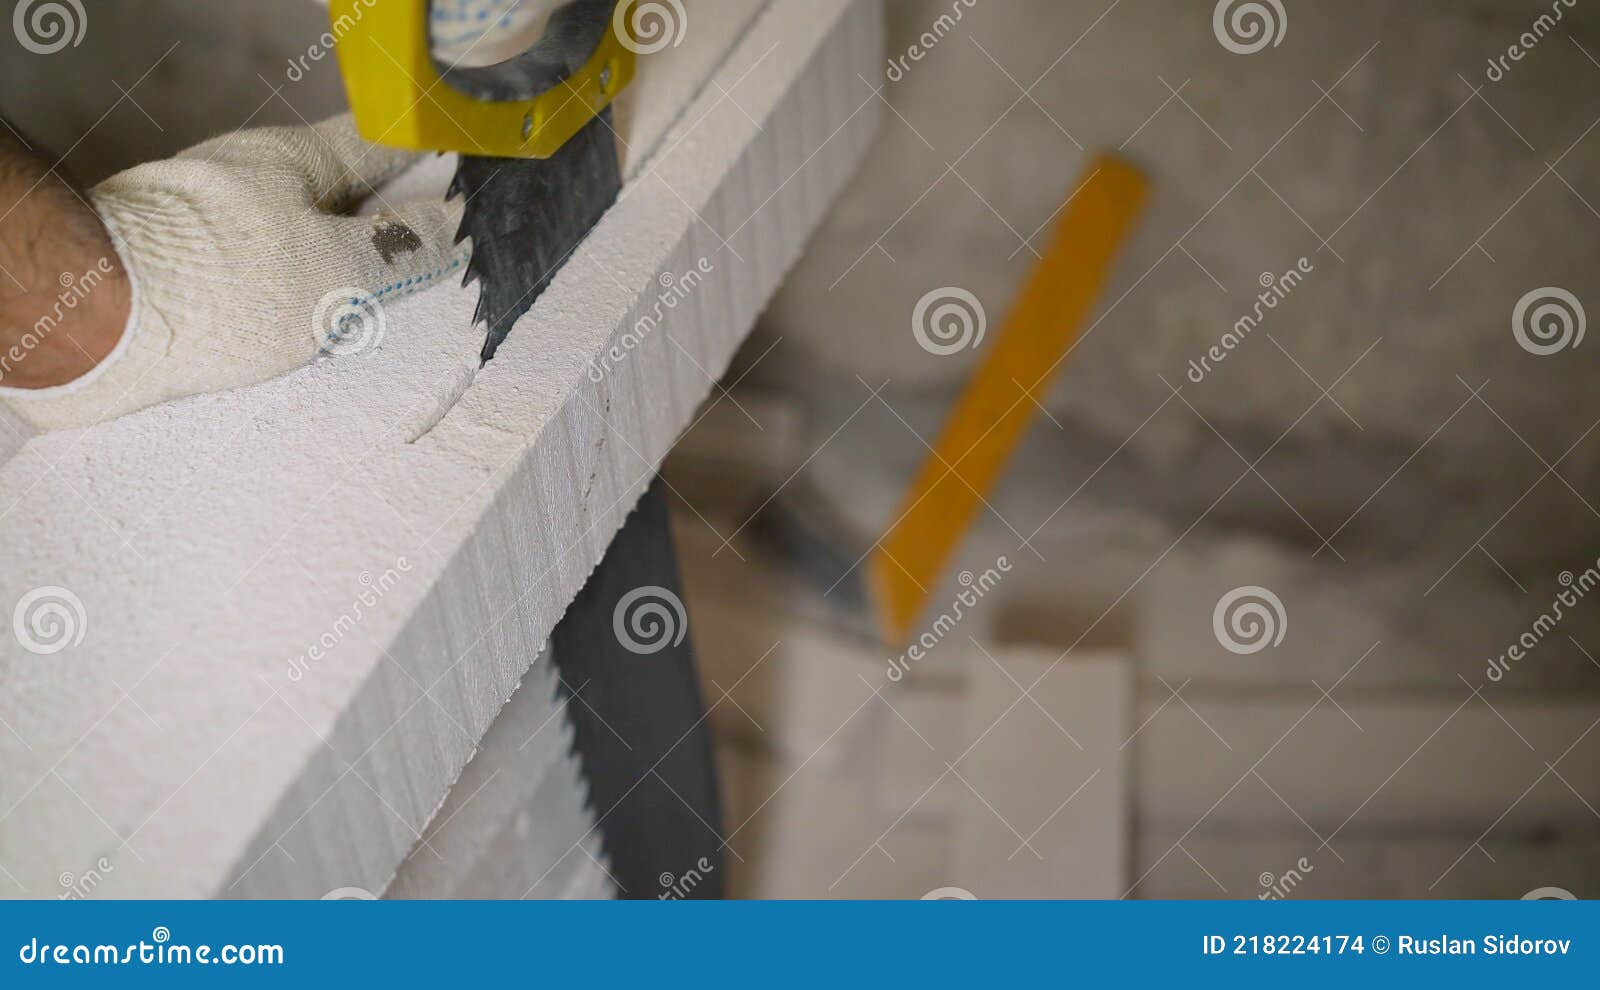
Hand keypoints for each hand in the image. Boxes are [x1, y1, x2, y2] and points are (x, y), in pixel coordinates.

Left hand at [0, 114, 463, 431]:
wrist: (94, 318)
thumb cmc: (218, 284)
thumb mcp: (337, 270)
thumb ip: (398, 249)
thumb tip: (447, 227)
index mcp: (295, 160)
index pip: (378, 144)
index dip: (425, 159)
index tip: (461, 182)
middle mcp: (249, 178)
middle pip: (334, 195)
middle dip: (381, 227)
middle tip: (430, 266)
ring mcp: (209, 220)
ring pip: (292, 240)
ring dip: (330, 271)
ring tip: (369, 317)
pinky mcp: (178, 268)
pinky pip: (254, 277)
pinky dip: (286, 300)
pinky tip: (300, 337)